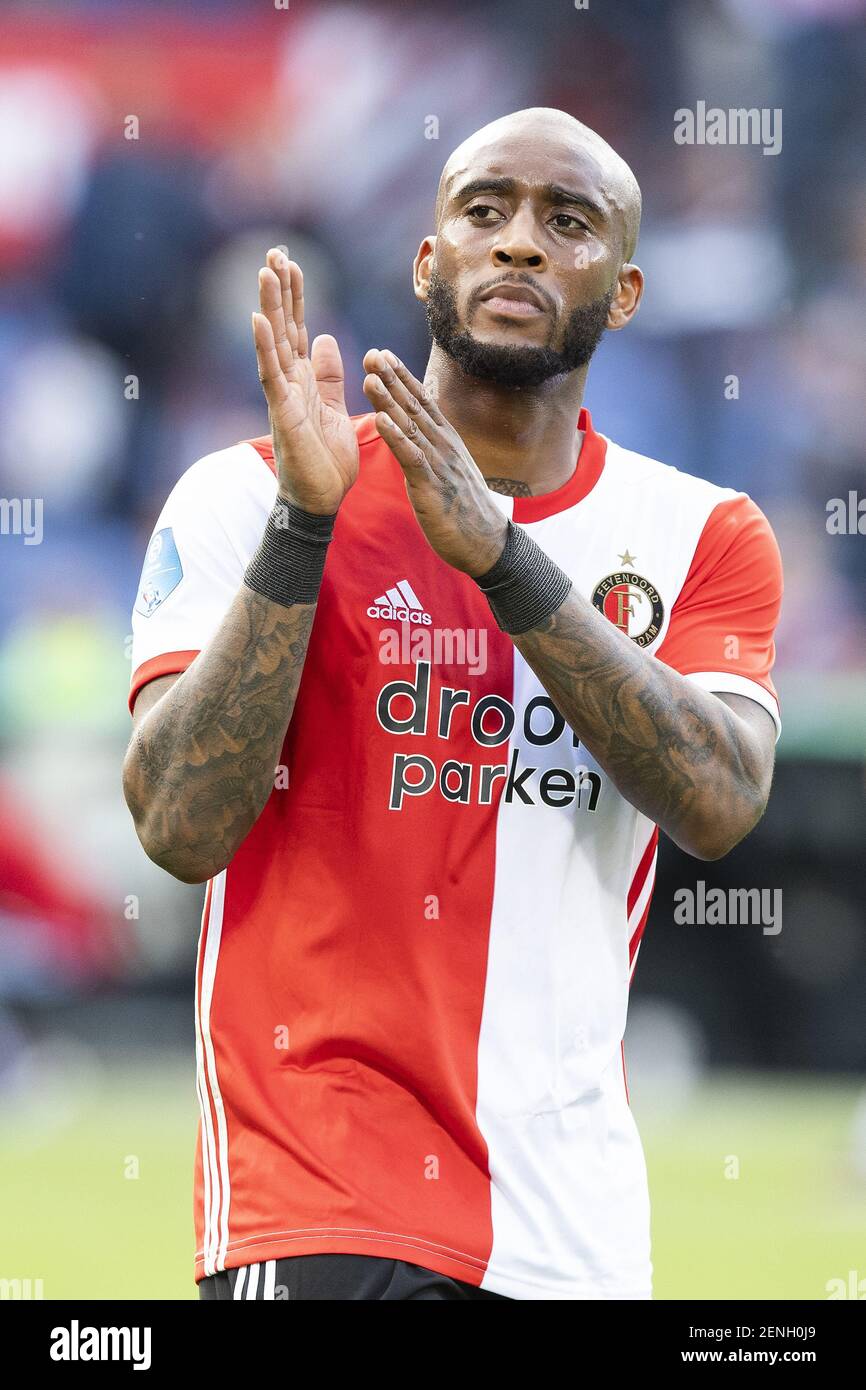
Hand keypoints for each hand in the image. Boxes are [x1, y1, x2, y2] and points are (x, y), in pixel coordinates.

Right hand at [253, 249, 358, 513]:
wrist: (320, 499)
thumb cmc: (325, 460)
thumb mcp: (335, 408)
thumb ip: (329, 375)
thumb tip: (329, 339)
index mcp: (303, 379)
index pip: (298, 328)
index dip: (295, 296)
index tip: (290, 261)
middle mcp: (288, 382)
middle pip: (283, 326)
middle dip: (278, 289)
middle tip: (274, 251)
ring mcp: (282, 395)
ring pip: (274, 342)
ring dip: (269, 306)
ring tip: (265, 270)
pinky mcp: (282, 413)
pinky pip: (271, 375)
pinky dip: (265, 347)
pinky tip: (258, 319)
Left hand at [362, 349, 507, 575]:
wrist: (486, 542)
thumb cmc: (465, 509)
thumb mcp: (449, 470)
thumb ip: (435, 449)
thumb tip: (422, 434)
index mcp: (446, 440)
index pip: (422, 401)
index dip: (402, 377)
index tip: (383, 354)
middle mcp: (443, 444)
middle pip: (414, 405)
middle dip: (391, 378)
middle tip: (372, 353)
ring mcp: (439, 462)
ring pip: (409, 425)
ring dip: (388, 400)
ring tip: (369, 377)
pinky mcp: (431, 484)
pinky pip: (410, 455)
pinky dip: (395, 436)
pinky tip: (379, 419)